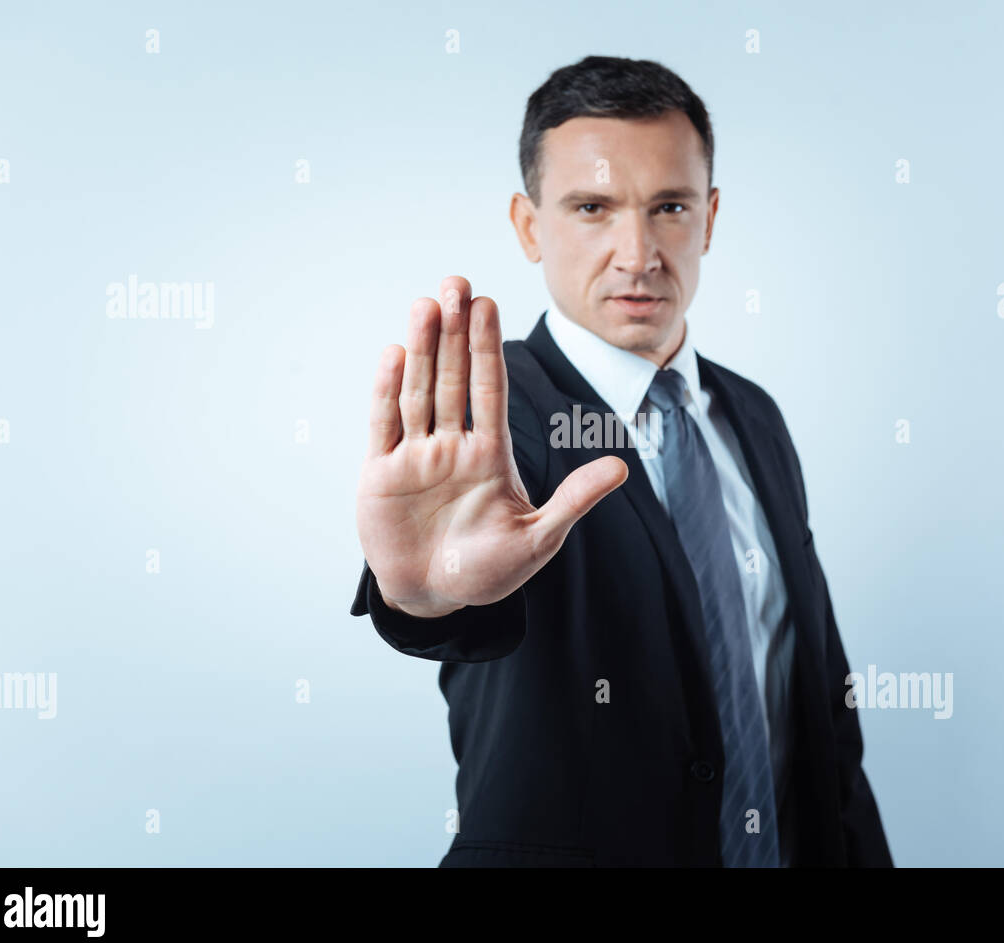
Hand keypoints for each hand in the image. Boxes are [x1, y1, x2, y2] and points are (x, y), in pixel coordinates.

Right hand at [356, 277, 628, 617]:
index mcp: (489, 455)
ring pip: (420, 392)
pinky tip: (395, 353)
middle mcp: (451, 446)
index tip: (490, 304)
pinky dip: (387, 391)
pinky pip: (385, 426)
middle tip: (456, 283)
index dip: (489, 348)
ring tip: (426, 305)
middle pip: (453, 378)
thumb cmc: (487, 571)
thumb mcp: (538, 538)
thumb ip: (573, 500)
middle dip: (455, 332)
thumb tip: (621, 467)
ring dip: (423, 349)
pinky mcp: (381, 475)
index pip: (490, 390)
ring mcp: (415, 457)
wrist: (435, 599)